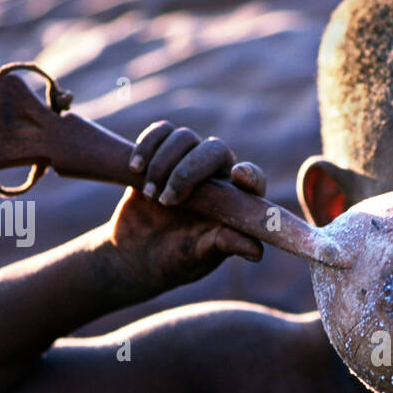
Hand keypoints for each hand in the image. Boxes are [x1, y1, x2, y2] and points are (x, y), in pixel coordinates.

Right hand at [105, 122, 266, 292]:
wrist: (135, 255)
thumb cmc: (175, 260)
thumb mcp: (200, 256)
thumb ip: (226, 246)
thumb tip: (256, 252)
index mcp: (236, 201)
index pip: (252, 178)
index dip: (249, 174)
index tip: (238, 175)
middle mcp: (217, 176)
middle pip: (214, 149)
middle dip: (188, 170)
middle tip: (167, 201)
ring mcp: (189, 161)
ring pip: (184, 137)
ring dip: (163, 163)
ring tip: (150, 196)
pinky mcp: (162, 153)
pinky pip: (160, 131)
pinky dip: (146, 145)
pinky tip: (135, 168)